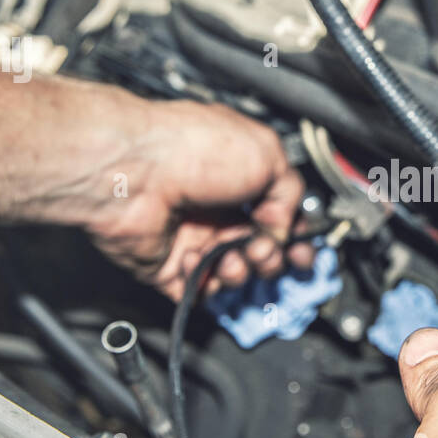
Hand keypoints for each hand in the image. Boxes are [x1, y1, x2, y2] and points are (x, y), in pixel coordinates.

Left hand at [81, 99, 313, 299]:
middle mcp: (216, 206)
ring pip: (234, 273)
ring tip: (233, 256)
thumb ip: (291, 192)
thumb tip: (286, 226)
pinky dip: (206, 283)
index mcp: (241, 176)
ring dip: (242, 270)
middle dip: (272, 256)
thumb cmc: (191, 148)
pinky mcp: (168, 265)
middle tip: (265, 250)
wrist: (133, 171)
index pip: (279, 215)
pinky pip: (198, 289)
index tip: (304, 249)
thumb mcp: (267, 154)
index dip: (295, 235)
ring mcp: (192, 236)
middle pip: (260, 249)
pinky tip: (201, 262)